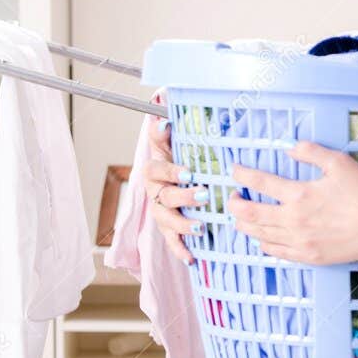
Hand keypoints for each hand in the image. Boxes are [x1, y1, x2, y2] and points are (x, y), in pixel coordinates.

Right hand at [143, 90, 204, 264]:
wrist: (175, 178)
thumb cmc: (178, 157)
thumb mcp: (173, 140)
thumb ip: (167, 125)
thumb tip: (160, 100)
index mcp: (156, 168)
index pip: (157, 167)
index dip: (171, 170)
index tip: (188, 172)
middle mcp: (154, 190)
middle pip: (163, 195)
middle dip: (182, 197)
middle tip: (202, 195)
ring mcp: (160, 211)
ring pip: (166, 219)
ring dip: (182, 224)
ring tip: (200, 226)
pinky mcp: (167, 228)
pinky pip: (170, 241)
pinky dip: (180, 250)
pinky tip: (192, 257)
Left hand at [229, 141, 357, 263]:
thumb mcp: (338, 162)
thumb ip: (311, 152)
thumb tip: (290, 147)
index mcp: (299, 194)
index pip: (260, 182)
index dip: (242, 175)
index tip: (234, 170)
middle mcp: (294, 220)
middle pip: (251, 213)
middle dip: (235, 204)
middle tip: (232, 198)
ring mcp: (300, 241)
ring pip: (261, 235)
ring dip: (246, 225)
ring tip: (241, 219)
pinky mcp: (310, 256)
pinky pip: (278, 252)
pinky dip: (264, 244)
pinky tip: (262, 240)